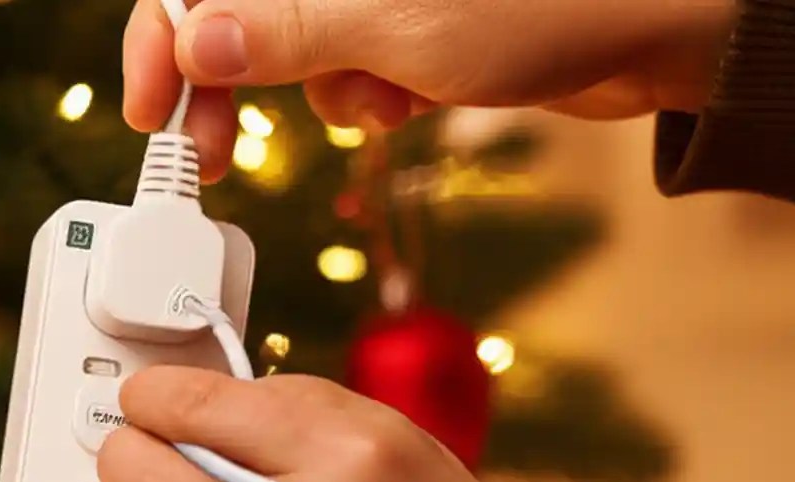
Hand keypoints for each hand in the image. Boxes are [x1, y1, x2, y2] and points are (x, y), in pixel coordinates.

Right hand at [123, 0, 736, 180]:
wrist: (644, 35)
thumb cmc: (540, 10)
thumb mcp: (392, 27)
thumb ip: (282, 31)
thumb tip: (193, 40)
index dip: (163, 34)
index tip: (151, 104)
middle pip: (235, 19)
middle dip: (225, 89)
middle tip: (213, 155)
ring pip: (290, 60)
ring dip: (325, 99)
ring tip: (385, 101)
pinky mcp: (397, 31)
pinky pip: (342, 78)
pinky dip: (365, 103)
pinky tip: (412, 97)